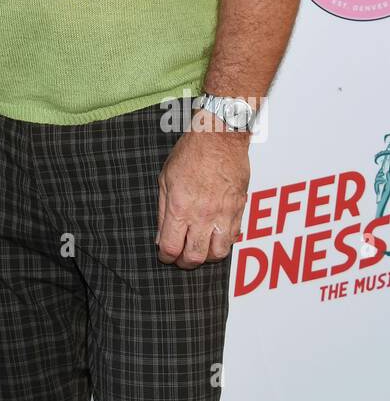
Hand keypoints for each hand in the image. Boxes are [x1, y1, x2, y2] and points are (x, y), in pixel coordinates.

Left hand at [155, 107, 250, 267]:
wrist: (219, 137)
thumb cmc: (191, 153)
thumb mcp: (165, 179)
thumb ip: (162, 211)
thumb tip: (161, 235)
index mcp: (180, 207)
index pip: (171, 247)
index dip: (166, 257)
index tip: (165, 255)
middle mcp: (203, 215)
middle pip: (195, 256)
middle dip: (185, 263)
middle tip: (180, 258)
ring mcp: (223, 214)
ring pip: (217, 253)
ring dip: (206, 256)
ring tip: (199, 249)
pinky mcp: (239, 210)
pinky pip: (233, 238)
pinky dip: (222, 243)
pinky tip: (214, 237)